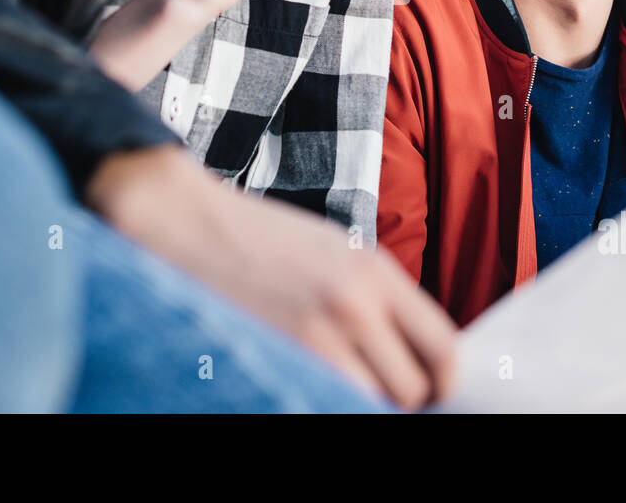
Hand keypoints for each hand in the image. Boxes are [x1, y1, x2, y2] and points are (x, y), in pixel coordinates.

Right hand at [86, 145, 457, 409]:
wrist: (182, 222)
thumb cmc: (255, 238)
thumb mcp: (332, 250)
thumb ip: (375, 298)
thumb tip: (408, 354)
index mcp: (375, 271)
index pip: (443, 346)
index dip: (442, 381)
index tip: (429, 391)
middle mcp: (356, 304)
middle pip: (411, 387)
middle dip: (397, 398)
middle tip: (372, 390)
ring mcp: (316, 335)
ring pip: (369, 404)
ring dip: (356, 401)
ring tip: (329, 381)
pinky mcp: (278, 357)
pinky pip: (326, 403)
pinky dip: (322, 400)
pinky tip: (303, 381)